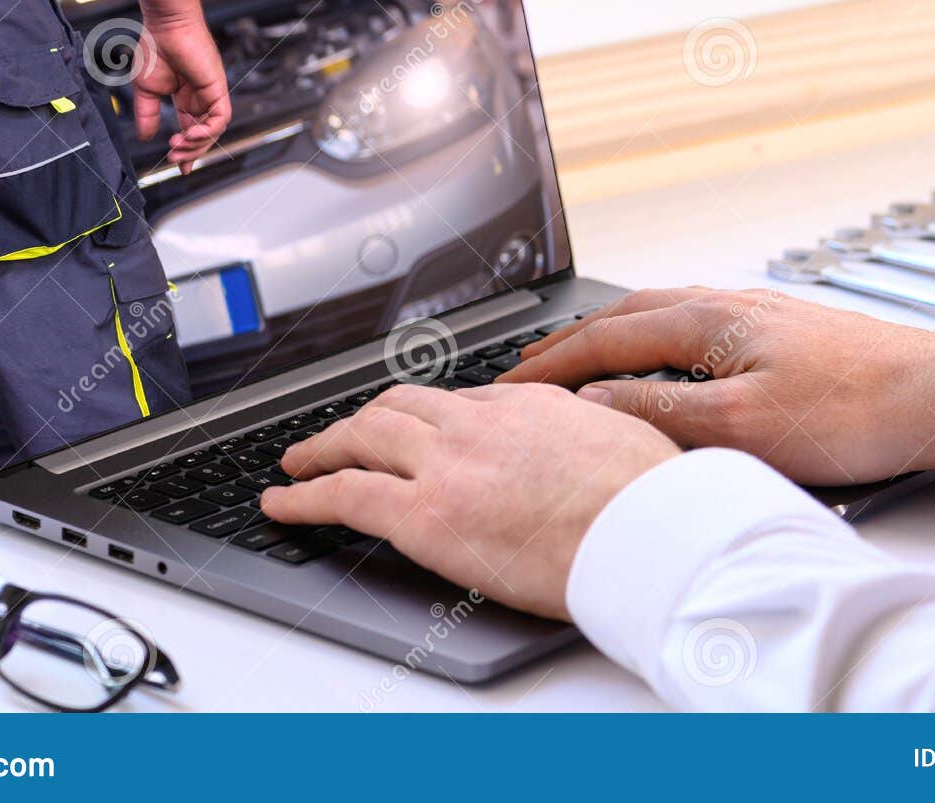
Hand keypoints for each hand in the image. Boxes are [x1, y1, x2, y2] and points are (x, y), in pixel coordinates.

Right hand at [133, 7, 230, 172]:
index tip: (179, 168)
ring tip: (177, 148)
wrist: (165, 24)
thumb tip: (145, 137)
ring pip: (212, 131)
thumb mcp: (146, 89)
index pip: (190, 129)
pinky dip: (206, 131)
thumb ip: (147, 115)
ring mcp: (211, 93)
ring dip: (196, 145)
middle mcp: (200, 97)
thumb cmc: (155, 47)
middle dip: (190, 152)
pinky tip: (190, 135)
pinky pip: (220, 119)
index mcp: (185, 97)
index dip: (187, 149)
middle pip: (202, 135)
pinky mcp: (218, 88)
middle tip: (174, 159)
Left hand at [260, 383, 679, 618]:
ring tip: (301, 460)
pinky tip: (282, 502)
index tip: (417, 431)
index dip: (429, 418)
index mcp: (529, 404)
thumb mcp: (623, 440)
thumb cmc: (652, 502)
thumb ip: (587, 435)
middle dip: (363, 419)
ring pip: (362, 437)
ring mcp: (447, 464)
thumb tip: (589, 443)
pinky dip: (303, 496)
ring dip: (323, 446)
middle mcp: (479, 422)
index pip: (461, 402)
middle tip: (341, 434)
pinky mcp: (424, 512)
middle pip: (399, 405)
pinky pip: (344, 493)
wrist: (648, 532)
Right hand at [498, 288, 934, 485]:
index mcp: (708, 318)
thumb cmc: (854, 410)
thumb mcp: (742, 427)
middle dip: (568, 341)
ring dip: (609, 338)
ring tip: (577, 363)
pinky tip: (661, 363)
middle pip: (624, 316)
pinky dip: (652, 343)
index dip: (548, 365)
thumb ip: (659, 410)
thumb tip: (593, 400)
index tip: (508, 387)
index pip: (603, 338)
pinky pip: (692, 327)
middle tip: (524, 368)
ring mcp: (754, 314)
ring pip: (659, 317)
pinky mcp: (779, 332)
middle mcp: (726, 303)